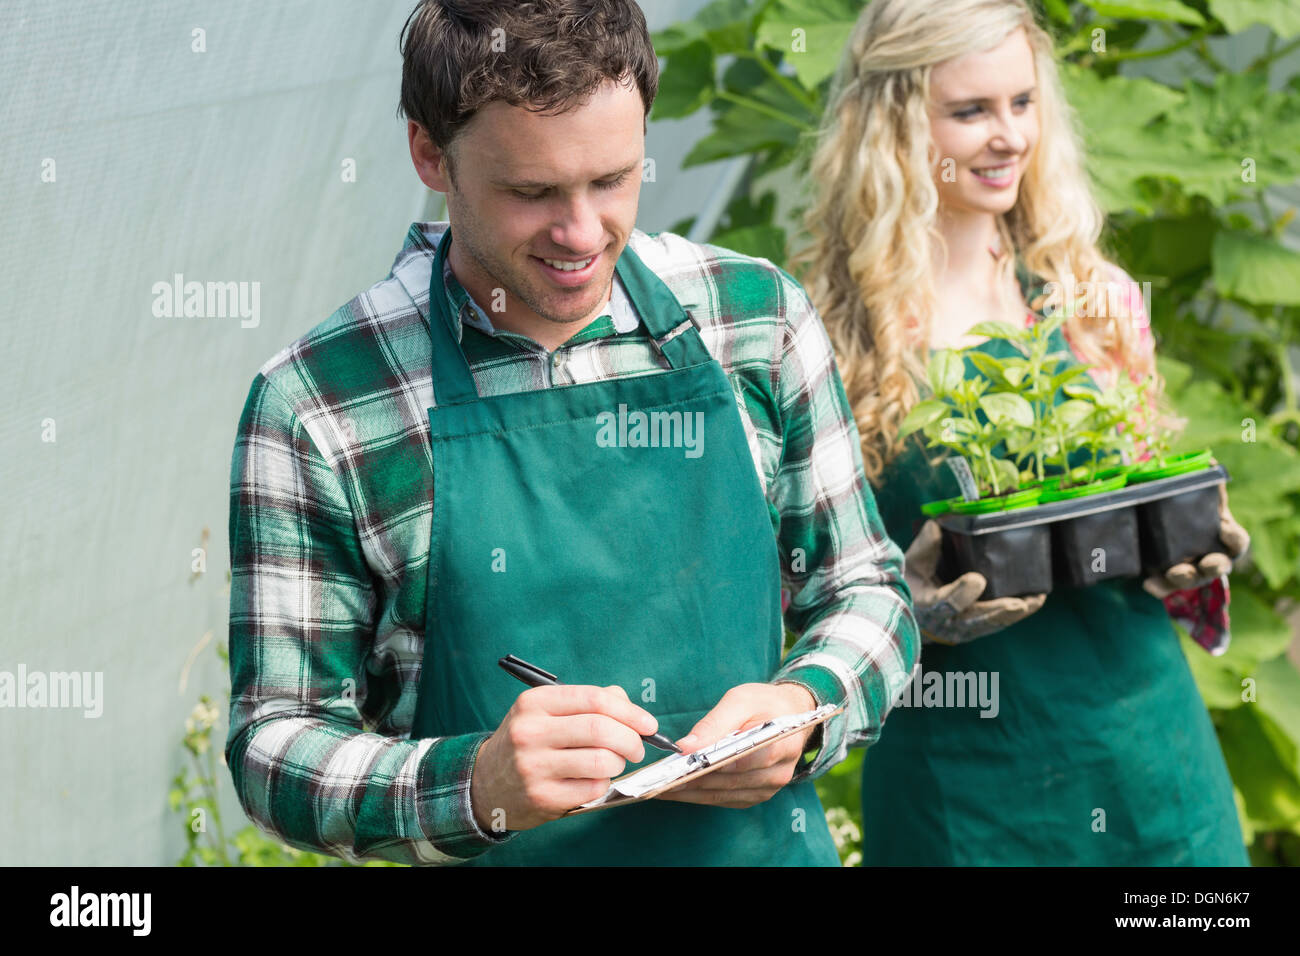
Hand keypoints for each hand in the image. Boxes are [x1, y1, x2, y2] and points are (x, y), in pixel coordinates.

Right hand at [469, 684, 658, 832]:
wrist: (485, 783)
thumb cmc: (528, 741)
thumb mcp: (546, 711)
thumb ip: (589, 701)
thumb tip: (629, 706)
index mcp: (534, 702)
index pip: (594, 699)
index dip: (629, 711)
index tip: (648, 724)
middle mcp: (530, 732)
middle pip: (601, 729)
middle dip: (631, 739)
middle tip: (638, 747)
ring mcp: (534, 766)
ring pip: (602, 761)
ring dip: (619, 763)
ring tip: (614, 763)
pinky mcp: (542, 797)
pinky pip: (593, 788)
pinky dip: (604, 783)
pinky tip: (593, 780)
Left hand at [654, 682, 816, 808]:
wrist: (791, 715)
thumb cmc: (765, 703)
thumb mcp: (741, 699)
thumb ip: (715, 722)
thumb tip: (686, 747)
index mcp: (780, 744)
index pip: (741, 761)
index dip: (707, 766)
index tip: (676, 767)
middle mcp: (777, 772)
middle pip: (727, 781)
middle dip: (691, 781)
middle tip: (657, 780)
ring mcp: (768, 788)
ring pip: (723, 794)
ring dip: (690, 792)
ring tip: (660, 787)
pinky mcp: (757, 795)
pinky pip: (725, 799)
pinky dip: (700, 795)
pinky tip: (679, 789)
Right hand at [906, 519, 1045, 644]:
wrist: (914, 616)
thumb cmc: (914, 584)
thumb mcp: (913, 564)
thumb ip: (926, 546)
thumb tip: (939, 524)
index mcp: (926, 604)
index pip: (944, 603)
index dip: (961, 593)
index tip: (977, 579)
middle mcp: (946, 622)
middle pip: (973, 620)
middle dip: (997, 611)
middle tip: (1017, 604)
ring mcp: (962, 629)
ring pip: (990, 624)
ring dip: (1012, 613)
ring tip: (1034, 601)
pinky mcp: (976, 630)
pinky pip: (998, 623)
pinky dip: (1017, 614)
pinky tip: (1035, 601)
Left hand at [1143, 482, 1249, 598]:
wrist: (1163, 526)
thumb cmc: (1189, 509)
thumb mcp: (1198, 498)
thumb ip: (1203, 484)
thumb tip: (1208, 461)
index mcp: (1223, 536)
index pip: (1237, 541)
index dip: (1235, 538)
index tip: (1224, 528)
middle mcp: (1211, 557)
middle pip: (1219, 566)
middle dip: (1215, 565)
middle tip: (1208, 561)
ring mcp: (1191, 571)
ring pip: (1192, 579)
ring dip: (1184, 577)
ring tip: (1174, 572)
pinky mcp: (1167, 579)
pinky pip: (1164, 587)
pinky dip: (1158, 587)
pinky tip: (1148, 584)